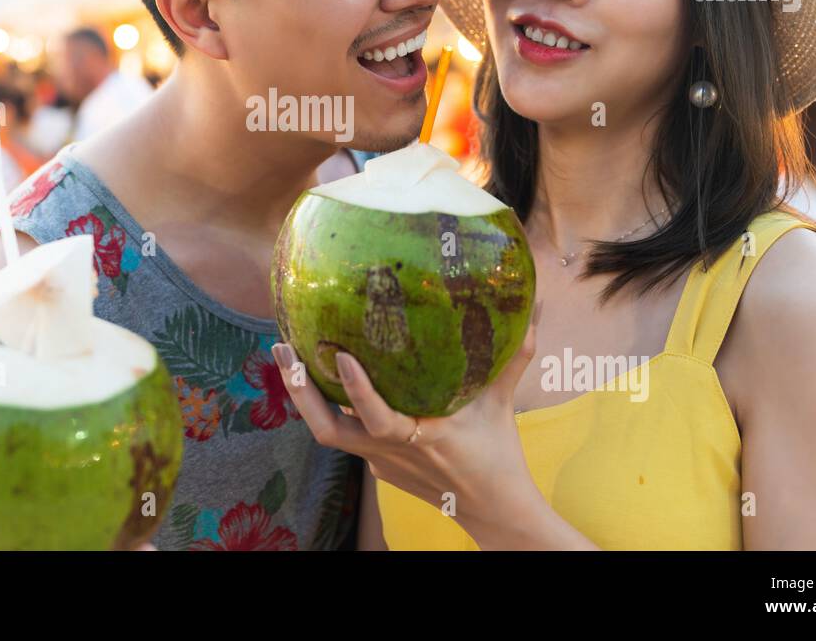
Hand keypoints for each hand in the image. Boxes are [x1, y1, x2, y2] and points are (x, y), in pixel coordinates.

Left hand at [271, 303, 542, 540]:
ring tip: (286, 353)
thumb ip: (515, 354)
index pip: (377, 419)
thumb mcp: (503, 402)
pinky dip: (328, 403)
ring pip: (327, 430)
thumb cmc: (498, 454)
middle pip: (327, 429)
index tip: (342, 356)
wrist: (491, 511)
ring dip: (303, 394)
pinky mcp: (374, 462)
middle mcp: (388, 452)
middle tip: (281, 346)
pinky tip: (320, 372)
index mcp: (419, 438)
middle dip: (299, 389)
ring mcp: (376, 460)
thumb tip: (534, 304)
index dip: (358, 391)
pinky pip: (343, 430)